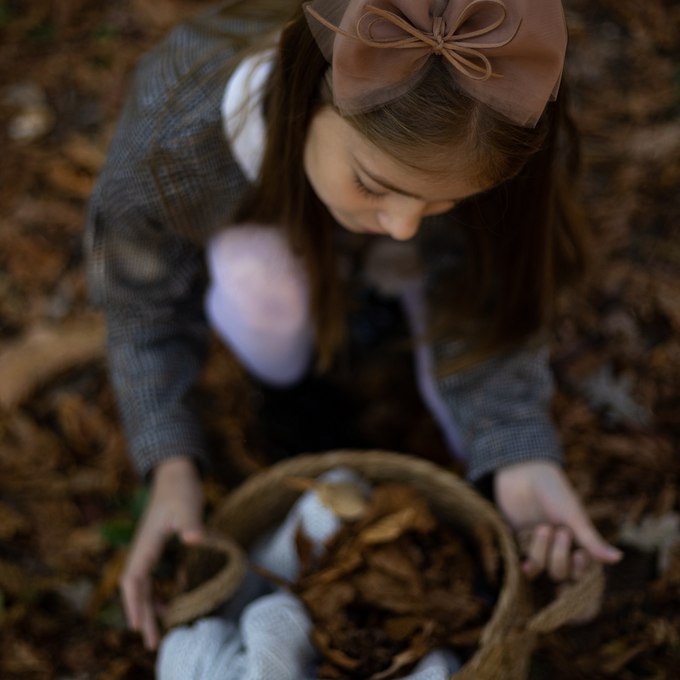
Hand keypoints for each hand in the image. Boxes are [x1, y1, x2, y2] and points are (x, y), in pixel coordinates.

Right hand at [120, 456, 203, 649]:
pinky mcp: (154, 546)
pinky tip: (163, 604)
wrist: (175, 473)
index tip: (139, 627)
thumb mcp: (188, 505)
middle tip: (152, 644)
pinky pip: (147, 577)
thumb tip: (193, 539)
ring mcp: (146, 548)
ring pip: (139, 585)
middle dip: (141, 615)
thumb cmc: (181, 489)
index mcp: (146, 543)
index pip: (134, 579)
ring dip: (145, 607)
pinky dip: (151, 594)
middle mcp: (142, 548)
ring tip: (156, 631)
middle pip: (134, 588)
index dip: (135, 604)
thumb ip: (191, 522)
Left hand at [494, 461, 622, 580]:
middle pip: (560, 573)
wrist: (523, 474)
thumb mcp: (574, 516)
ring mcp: (538, 546)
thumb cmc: (553, 492)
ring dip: (541, 549)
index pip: (582, 570)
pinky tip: (524, 564)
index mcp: (576, 539)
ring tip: (542, 526)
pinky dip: (526, 563)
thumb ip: (592, 540)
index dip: (581, 568)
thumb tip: (620, 558)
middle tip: (559, 530)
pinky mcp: (519, 543)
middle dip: (559, 555)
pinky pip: (524, 565)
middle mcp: (558, 546)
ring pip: (541, 566)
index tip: (580, 553)